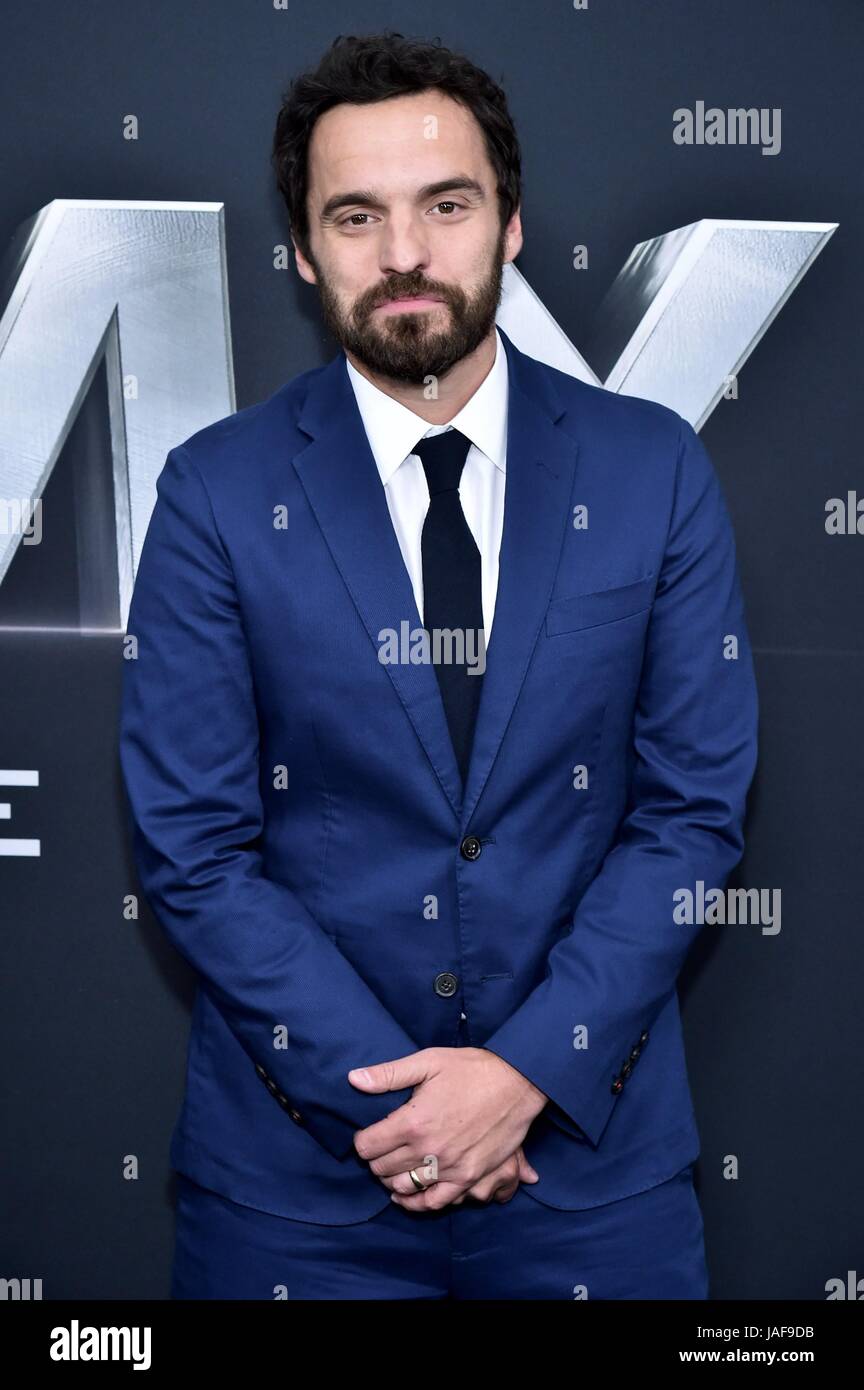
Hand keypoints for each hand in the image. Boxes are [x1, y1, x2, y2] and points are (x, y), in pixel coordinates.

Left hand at [348, 1046, 547, 1211]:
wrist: (517, 1082)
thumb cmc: (472, 1069)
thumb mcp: (428, 1062)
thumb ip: (388, 1074)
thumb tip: (354, 1079)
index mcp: (413, 1121)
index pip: (368, 1146)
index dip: (362, 1141)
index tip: (367, 1135)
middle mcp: (428, 1149)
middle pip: (382, 1168)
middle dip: (375, 1159)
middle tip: (379, 1149)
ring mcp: (449, 1167)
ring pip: (404, 1187)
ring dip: (391, 1180)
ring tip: (391, 1169)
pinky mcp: (469, 1177)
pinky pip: (434, 1202)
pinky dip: (416, 1203)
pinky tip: (407, 1196)